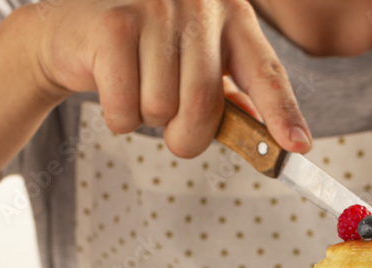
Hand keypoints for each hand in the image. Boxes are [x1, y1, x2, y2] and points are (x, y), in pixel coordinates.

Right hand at [26, 0, 310, 156]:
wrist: (73, 33)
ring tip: (137, 89)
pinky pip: (127, 107)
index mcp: (232, 16)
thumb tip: (273, 138)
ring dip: (147, 120)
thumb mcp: (197, 68)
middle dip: (187, 135)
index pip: (266, 72)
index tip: (298, 148)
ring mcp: (156, 9)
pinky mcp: (115, 25)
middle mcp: (200, 4)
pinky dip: (119, 117)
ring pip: (164, 109)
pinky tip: (112, 88)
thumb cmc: (144, 55)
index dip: (282, 114)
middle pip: (206, 105)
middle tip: (173, 130)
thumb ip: (233, 99)